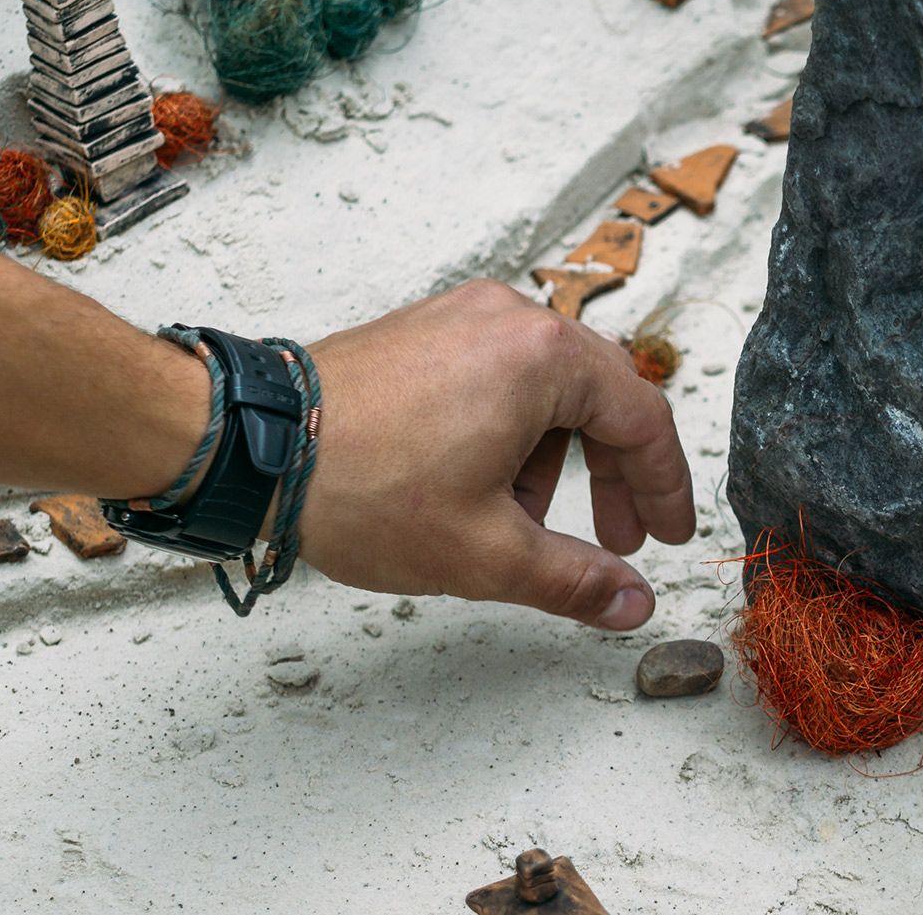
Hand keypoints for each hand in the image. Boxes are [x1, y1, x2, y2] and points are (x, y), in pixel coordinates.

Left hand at [294, 280, 694, 629]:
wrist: (252, 450)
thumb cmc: (362, 486)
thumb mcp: (486, 553)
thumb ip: (574, 580)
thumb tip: (632, 604)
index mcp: (543, 357)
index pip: (642, 419)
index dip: (666, 486)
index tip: (669, 534)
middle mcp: (509, 320)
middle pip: (600, 396)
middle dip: (613, 476)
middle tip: (617, 539)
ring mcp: (462, 318)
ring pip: (547, 389)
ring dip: (556, 459)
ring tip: (521, 525)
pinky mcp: (423, 332)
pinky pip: (497, 376)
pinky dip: (511, 432)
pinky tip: (480, 487)